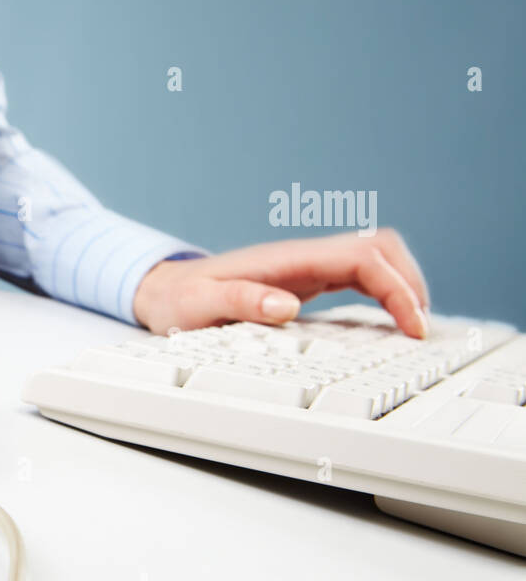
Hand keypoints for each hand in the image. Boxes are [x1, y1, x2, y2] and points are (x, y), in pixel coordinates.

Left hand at [132, 229, 430, 338]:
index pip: (364, 257)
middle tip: (420, 331)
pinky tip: (384, 326)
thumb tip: (287, 306)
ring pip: (373, 261)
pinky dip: (381, 297)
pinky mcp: (304, 282)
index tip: (412, 325)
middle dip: (410, 283)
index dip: (397, 287)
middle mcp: (302, 259)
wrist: (161, 290)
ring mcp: (305, 269)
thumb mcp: (200, 305)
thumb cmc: (178, 299)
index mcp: (287, 261)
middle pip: (379, 249)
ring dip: (400, 288)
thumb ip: (241, 302)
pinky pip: (357, 279)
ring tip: (412, 330)